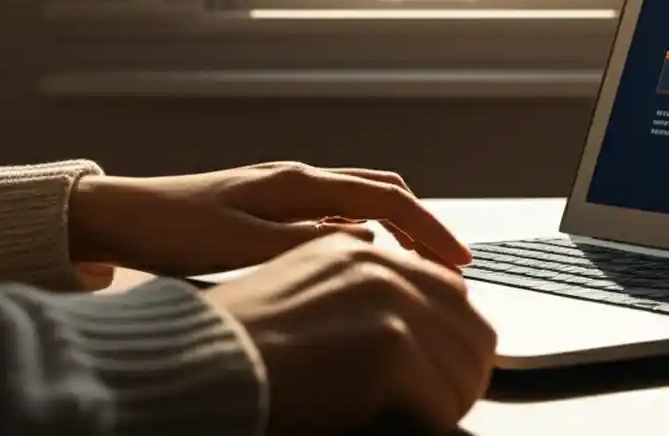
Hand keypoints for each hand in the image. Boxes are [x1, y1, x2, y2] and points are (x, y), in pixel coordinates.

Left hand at [68, 162, 471, 275]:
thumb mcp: (241, 246)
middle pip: (384, 191)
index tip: (458, 262)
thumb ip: (306, 244)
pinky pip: (339, 212)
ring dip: (400, 228)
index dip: (429, 230)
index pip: (386, 201)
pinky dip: (370, 231)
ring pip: (364, 199)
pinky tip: (366, 260)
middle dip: (424, 225)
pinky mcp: (274, 205)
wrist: (124, 215)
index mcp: (299, 185)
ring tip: (420, 266)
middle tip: (452, 266)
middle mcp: (300, 179)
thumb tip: (368, 242)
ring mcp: (287, 190)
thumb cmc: (175, 231)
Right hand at [204, 234, 496, 433]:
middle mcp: (379, 264)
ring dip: (457, 395)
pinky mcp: (389, 346)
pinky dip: (438, 420)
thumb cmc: (236, 344)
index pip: (446, 286)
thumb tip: (408, 321)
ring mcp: (387, 302)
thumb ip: (355, 290)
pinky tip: (419, 427)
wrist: (200, 364)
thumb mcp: (300, 292)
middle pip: (468, 318)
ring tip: (437, 416)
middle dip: (467, 365)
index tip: (458, 363)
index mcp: (358, 250)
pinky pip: (443, 397)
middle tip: (454, 399)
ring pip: (465, 358)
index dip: (458, 332)